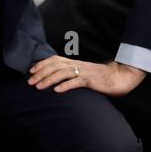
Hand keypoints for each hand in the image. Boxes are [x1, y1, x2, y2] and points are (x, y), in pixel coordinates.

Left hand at [27, 56, 145, 95]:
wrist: (121, 77)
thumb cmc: (101, 78)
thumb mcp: (83, 74)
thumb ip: (71, 75)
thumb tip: (57, 80)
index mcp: (75, 63)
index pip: (55, 60)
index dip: (42, 64)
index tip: (31, 71)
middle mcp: (78, 65)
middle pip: (55, 66)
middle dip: (41, 73)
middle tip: (29, 81)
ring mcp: (84, 72)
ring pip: (63, 73)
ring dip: (49, 80)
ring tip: (38, 87)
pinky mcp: (91, 80)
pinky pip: (77, 82)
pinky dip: (66, 86)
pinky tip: (57, 91)